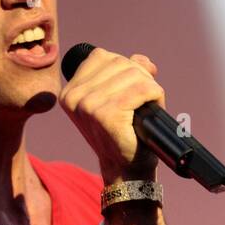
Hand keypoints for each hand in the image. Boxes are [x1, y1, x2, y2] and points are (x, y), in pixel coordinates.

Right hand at [58, 48, 164, 182]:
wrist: (125, 168)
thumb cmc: (122, 134)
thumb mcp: (117, 98)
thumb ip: (125, 74)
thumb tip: (142, 59)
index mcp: (70, 91)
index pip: (101, 57)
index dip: (124, 65)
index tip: (134, 85)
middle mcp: (74, 96)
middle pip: (118, 63)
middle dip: (140, 75)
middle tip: (146, 97)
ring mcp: (88, 104)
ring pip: (133, 74)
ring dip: (149, 87)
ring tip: (148, 104)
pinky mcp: (106, 114)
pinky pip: (141, 90)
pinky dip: (154, 95)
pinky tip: (153, 107)